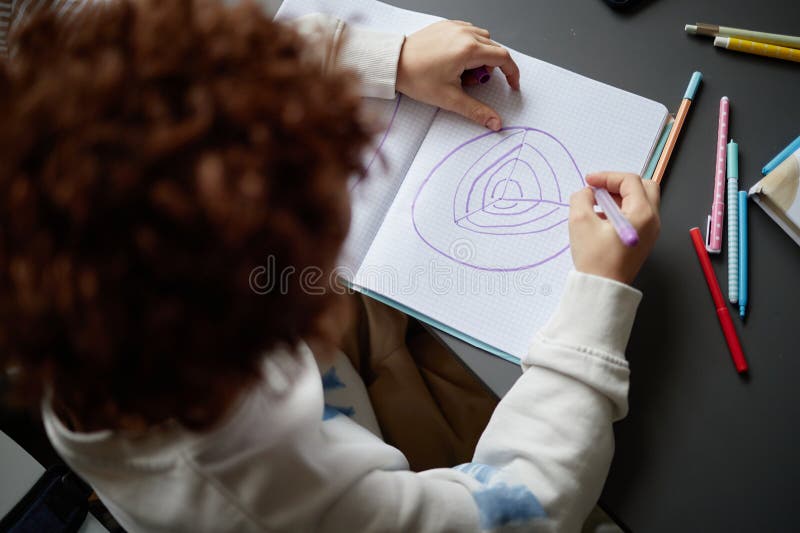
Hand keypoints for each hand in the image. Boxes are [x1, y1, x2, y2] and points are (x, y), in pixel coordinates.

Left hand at [396, 20, 519, 129]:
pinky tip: (455, 60)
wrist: (393, 64)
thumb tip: (495, 122)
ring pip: (483, 39)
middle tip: (471, 83)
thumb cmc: (417, 78)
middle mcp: (465, 34)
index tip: (512, 85)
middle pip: (494, 49)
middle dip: (490, 69)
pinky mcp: (446, 25)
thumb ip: (476, 111)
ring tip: (461, 72)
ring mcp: (455, 27)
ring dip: (480, 56)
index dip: (512, 73)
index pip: (503, 58)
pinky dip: (469, 46)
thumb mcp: (449, 99)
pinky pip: (469, 32)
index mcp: (468, 50)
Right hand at [568, 172, 660, 284]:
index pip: (629, 181)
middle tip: (600, 189)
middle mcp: (653, 220)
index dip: (607, 177)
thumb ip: (582, 198)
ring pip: (642, 200)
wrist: (603, 288)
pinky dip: (623, 209)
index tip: (589, 182)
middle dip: (619, 184)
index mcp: (642, 213)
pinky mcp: (645, 240)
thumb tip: (588, 192)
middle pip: (644, 187)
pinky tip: (603, 218)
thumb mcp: (580, 221)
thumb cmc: (594, 258)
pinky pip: (638, 215)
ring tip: (598, 204)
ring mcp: (651, 231)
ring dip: (621, 196)